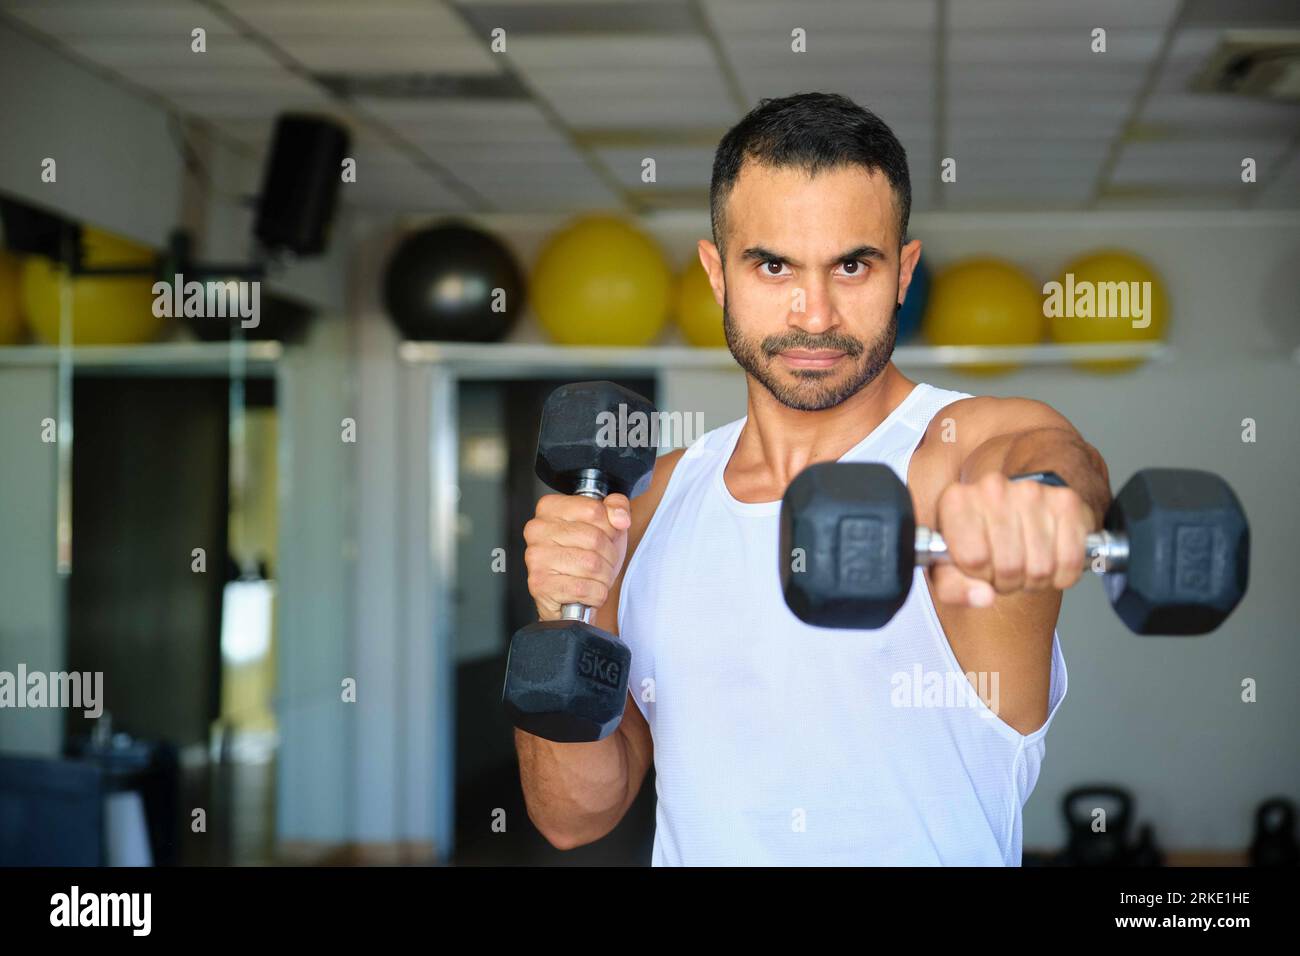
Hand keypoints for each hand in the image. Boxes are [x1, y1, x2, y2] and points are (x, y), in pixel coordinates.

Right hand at [523, 493, 631, 620]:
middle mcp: (537, 530)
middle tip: (604, 562)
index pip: (594, 510)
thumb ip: (617, 506)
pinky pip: (584, 589)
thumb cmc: (587, 556)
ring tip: (596, 577)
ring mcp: (536, 557)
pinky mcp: (540, 584)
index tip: (607, 537)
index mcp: (550, 507)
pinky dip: (595, 594)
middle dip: (610, 556)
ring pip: (592, 565)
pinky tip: (588, 591)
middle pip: (595, 539)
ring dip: (604, 577)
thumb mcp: (607, 524)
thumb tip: (620, 517)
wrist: (572, 598)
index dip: (611, 528)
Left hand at [930, 473, 1094, 607]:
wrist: (1011, 509)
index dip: (979, 576)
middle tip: (1004, 572)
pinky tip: (1049, 562)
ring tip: (1024, 565)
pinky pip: (1071, 560)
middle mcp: (994, 489)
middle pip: (1009, 566)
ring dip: (1034, 579)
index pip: (974, 559)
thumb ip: (953, 588)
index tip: (980, 569)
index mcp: (957, 501)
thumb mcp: (948, 565)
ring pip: (1040, 567)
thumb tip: (983, 597)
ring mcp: (1033, 492)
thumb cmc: (977, 538)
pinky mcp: (1066, 501)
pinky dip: (1063, 574)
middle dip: (1007, 582)